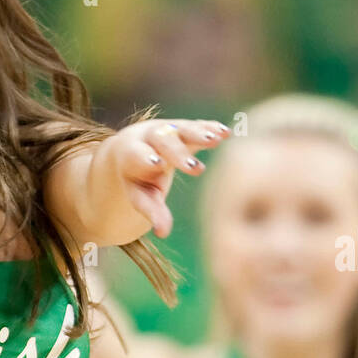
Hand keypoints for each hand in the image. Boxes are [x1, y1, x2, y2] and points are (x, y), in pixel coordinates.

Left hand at [99, 117, 230, 238]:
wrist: (135, 147)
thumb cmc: (139, 180)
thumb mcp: (142, 196)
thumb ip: (152, 212)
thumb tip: (162, 232)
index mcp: (131, 155)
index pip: (138, 156)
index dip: (147, 159)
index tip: (158, 165)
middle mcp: (148, 137)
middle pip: (163, 142)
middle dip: (178, 153)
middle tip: (196, 169)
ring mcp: (168, 128)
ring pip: (182, 129)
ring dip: (199, 134)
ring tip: (216, 139)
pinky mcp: (185, 126)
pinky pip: (197, 125)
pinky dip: (210, 128)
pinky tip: (226, 133)